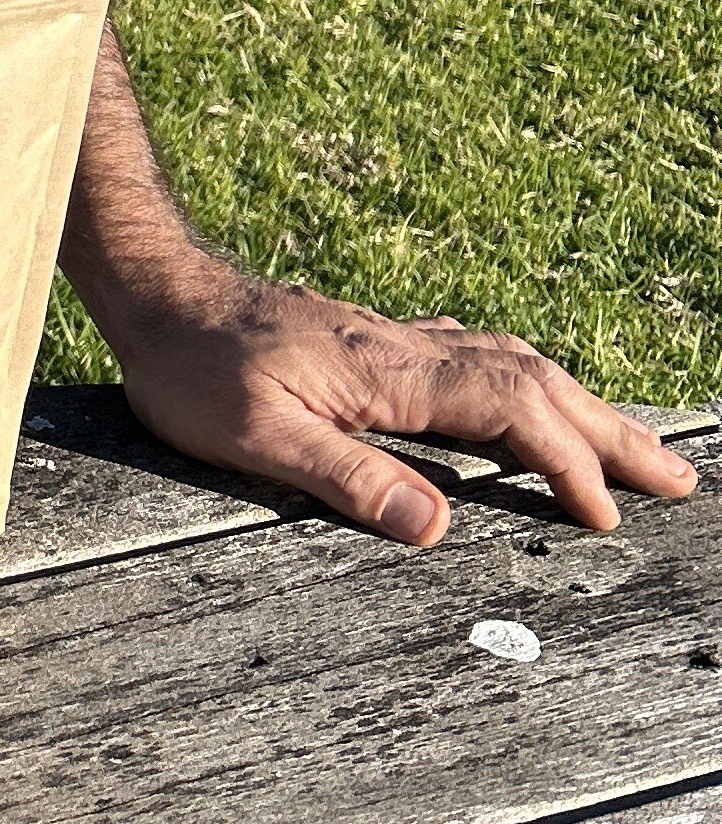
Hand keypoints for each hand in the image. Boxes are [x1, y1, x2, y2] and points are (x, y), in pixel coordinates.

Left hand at [102, 255, 699, 545]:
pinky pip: (477, 356)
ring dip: (578, 404)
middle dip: (608, 431)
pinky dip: (526, 381)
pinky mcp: (373, 342)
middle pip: (532, 380)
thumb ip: (345, 477)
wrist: (155, 292)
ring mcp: (393, 341)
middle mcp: (406, 348)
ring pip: (510, 363)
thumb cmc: (191, 368)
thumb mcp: (252, 435)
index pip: (509, 410)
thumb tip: (436, 530)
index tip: (606, 516)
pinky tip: (528, 394)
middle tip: (676, 477)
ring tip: (630, 444)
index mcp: (390, 372)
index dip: (565, 461)